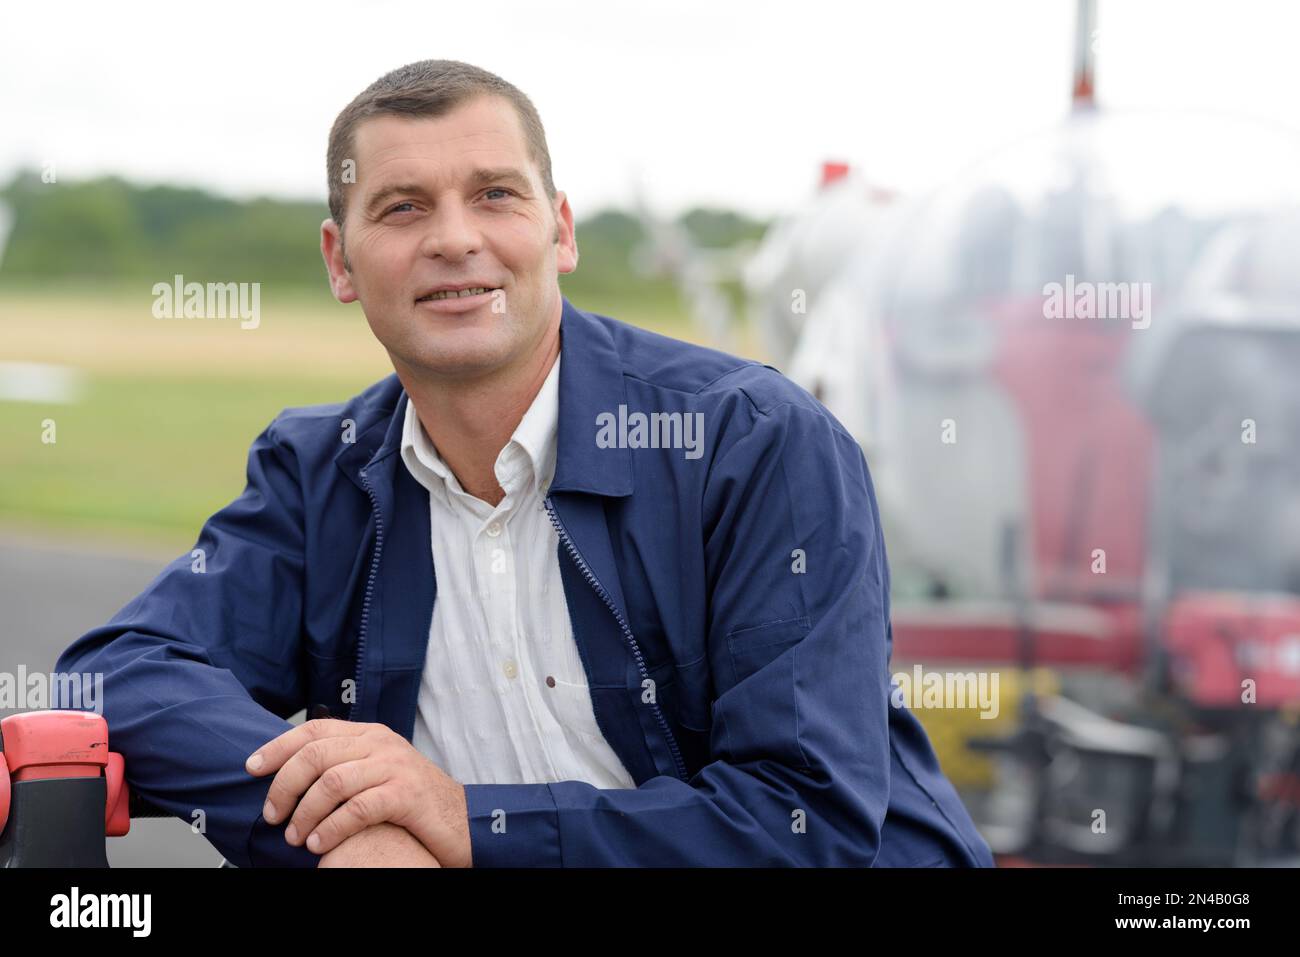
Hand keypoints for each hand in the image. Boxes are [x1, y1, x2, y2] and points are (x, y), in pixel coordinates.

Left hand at [246, 718, 471, 866]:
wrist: (464, 820)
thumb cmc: (413, 803)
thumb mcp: (379, 772)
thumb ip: (346, 764)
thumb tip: (294, 773)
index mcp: (370, 735)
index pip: (313, 730)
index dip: (277, 748)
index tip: (251, 768)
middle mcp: (381, 744)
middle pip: (315, 755)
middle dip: (284, 787)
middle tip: (272, 817)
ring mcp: (395, 767)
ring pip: (332, 782)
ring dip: (304, 813)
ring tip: (295, 838)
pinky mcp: (406, 795)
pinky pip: (357, 808)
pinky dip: (330, 828)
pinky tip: (319, 844)